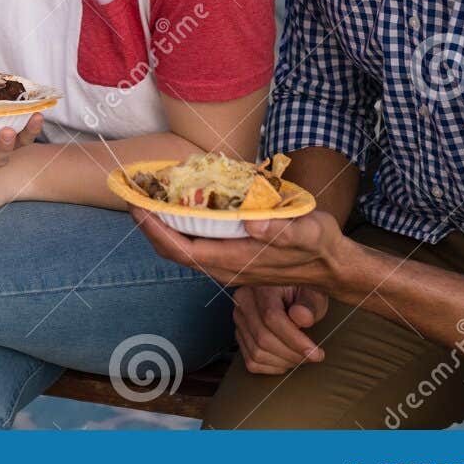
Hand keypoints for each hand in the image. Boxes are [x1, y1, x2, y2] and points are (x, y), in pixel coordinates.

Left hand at [130, 207, 348, 289]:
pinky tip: (176, 206)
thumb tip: (251, 224)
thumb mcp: (307, 233)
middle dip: (148, 226)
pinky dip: (178, 227)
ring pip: (181, 249)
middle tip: (131, 195)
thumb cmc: (319, 246)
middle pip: (173, 251)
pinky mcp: (231, 257)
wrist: (332, 264)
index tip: (137, 206)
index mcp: (234, 262)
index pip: (181, 249)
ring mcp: (226, 265)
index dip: (154, 230)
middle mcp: (224, 267)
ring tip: (146, 198)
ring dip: (160, 227)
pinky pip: (194, 245)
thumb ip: (280, 230)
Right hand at [232, 285, 329, 373]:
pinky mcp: (239, 334)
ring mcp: (239, 319)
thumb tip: (303, 318)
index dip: (295, 340)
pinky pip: (251, 361)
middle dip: (292, 354)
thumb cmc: (304, 292)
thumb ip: (309, 304)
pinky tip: (287, 361)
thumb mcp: (313, 293)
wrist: (291, 293)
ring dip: (284, 362)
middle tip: (313, 357)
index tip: (316, 353)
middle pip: (263, 338)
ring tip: (302, 358)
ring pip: (257, 352)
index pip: (272, 317)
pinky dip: (271, 368)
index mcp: (261, 286)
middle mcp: (244, 301)